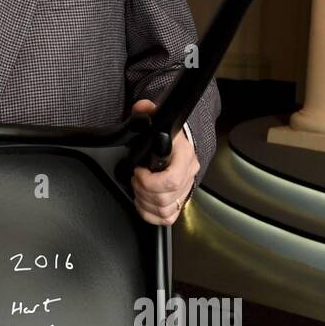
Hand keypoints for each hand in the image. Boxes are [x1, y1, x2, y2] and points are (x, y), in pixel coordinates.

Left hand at [129, 99, 198, 225]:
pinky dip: (150, 214)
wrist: (176, 145)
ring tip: (138, 188)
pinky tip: (143, 202)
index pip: (171, 180)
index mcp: (185, 156)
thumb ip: (145, 112)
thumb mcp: (154, 121)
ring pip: (165, 209)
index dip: (149, 180)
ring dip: (144, 202)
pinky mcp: (180, 202)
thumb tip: (142, 107)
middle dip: (142, 190)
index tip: (138, 170)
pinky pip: (167, 217)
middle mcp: (189, 175)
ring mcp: (186, 190)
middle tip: (135, 179)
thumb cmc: (165, 136)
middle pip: (164, 198)